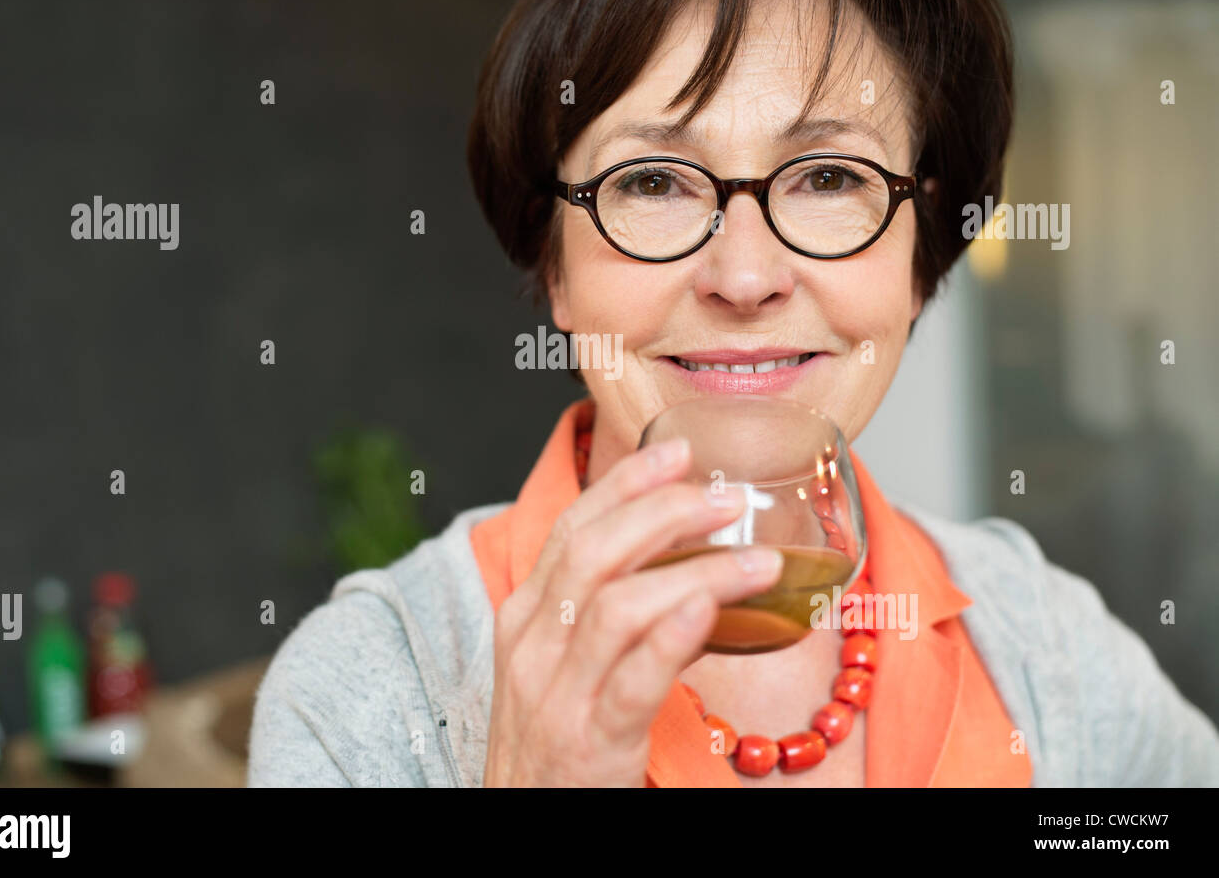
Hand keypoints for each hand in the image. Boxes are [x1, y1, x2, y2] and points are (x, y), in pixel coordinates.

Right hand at [483, 437, 782, 786]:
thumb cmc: (554, 738)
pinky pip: (632, 680)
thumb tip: (683, 566)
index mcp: (526, 617)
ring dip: (694, 570)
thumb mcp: (558, 664)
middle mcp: (533, 645)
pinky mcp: (590, 744)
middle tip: (725, 497)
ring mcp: (557, 695)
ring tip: (757, 560)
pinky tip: (709, 609)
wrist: (517, 823)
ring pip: (618, 605)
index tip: (677, 450)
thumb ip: (602, 614)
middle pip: (593, 552)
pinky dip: (672, 635)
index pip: (571, 527)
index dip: (625, 484)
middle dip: (663, 511)